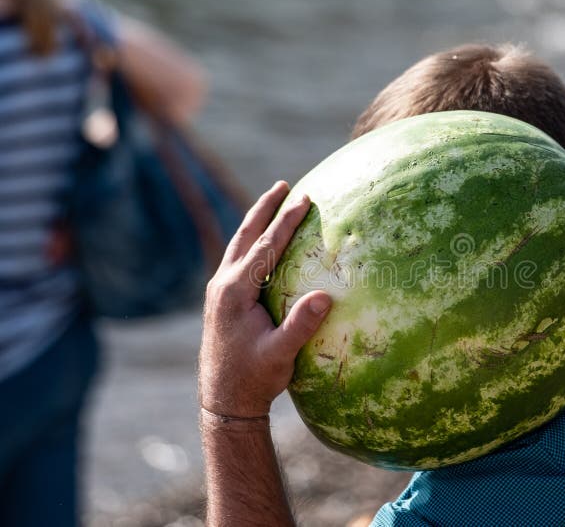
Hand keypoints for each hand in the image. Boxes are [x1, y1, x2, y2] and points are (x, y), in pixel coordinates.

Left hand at [199, 181, 331, 417]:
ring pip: (238, 245)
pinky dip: (251, 242)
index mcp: (235, 291)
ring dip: (255, 221)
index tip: (304, 198)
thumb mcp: (280, 353)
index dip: (286, 221)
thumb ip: (300, 325)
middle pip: (245, 235)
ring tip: (271, 202)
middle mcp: (222, 285)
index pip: (266, 246)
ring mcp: (218, 291)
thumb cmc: (254, 378)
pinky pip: (237, 259)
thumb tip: (325, 296)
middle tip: (282, 184)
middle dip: (264, 208)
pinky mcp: (220, 300)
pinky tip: (261, 243)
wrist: (223, 400)